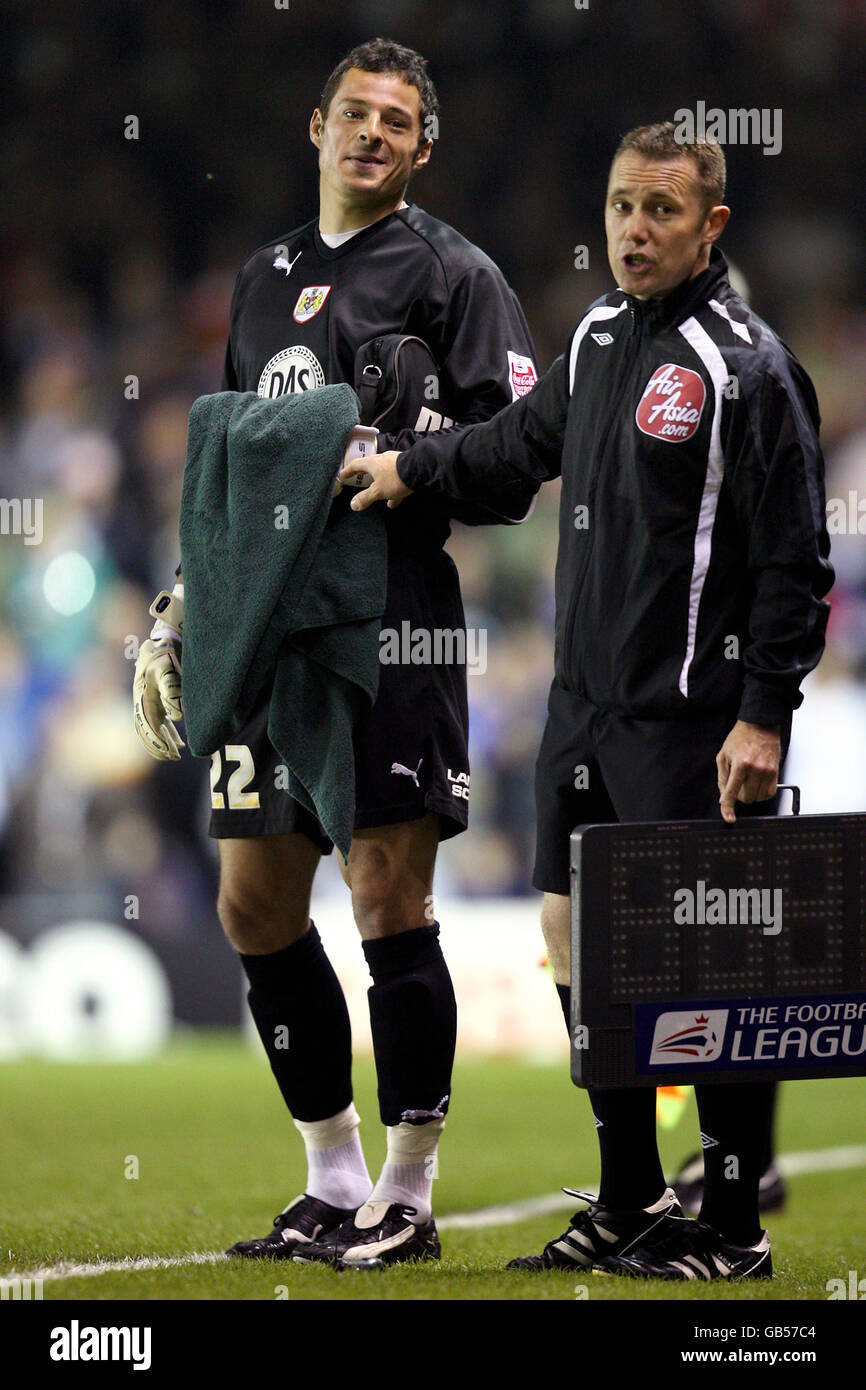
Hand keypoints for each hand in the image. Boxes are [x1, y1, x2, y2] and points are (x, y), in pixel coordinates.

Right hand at [133, 637, 184, 760]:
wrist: (163, 639)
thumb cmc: (166, 655)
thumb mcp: (168, 670)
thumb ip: (172, 691)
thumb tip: (177, 717)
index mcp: (142, 698)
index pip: (148, 726)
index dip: (158, 741)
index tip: (170, 753)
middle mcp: (142, 702)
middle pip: (147, 731)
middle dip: (159, 746)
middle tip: (174, 757)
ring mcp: (147, 701)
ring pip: (152, 728)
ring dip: (163, 741)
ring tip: (176, 752)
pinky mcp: (155, 699)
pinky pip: (159, 722)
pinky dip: (168, 732)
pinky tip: (178, 741)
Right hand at [339, 450, 411, 510]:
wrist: (421, 469)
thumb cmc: (396, 477)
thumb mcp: (378, 491)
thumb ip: (365, 498)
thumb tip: (353, 505)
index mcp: (372, 463)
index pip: (355, 465)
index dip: (348, 471)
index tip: (343, 475)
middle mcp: (382, 460)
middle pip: (369, 467)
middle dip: (364, 475)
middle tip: (359, 479)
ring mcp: (394, 463)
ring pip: (383, 473)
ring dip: (379, 483)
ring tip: (377, 494)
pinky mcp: (405, 468)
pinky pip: (396, 479)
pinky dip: (392, 489)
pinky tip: (394, 501)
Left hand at [716, 720, 780, 822]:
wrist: (760, 725)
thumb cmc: (740, 737)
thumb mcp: (723, 755)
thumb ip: (722, 777)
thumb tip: (723, 795)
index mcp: (740, 764)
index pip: (733, 792)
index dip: (728, 807)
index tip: (729, 818)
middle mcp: (756, 769)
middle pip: (747, 798)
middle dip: (739, 796)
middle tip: (737, 784)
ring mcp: (768, 771)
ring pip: (759, 798)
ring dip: (751, 794)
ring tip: (747, 781)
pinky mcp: (776, 772)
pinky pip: (770, 793)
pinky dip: (762, 793)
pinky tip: (757, 784)